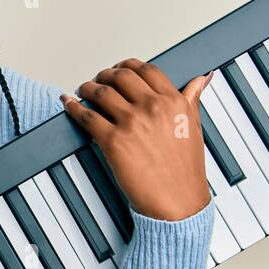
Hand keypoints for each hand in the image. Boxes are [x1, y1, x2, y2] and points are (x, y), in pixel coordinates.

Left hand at [60, 58, 212, 221]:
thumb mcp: (194, 127)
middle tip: (98, 80)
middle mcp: (152, 107)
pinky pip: (86, 116)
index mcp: (173, 101)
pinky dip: (73, 107)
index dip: (128, 66)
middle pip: (120, 77)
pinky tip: (68, 104)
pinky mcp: (113, 141)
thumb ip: (192, 99)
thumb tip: (200, 79)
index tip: (119, 69)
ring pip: (100, 92)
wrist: (177, 202)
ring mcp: (131, 123)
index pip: (146, 70)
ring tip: (82, 91)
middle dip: (105, 75)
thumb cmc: (185, 170)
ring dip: (87, 88)